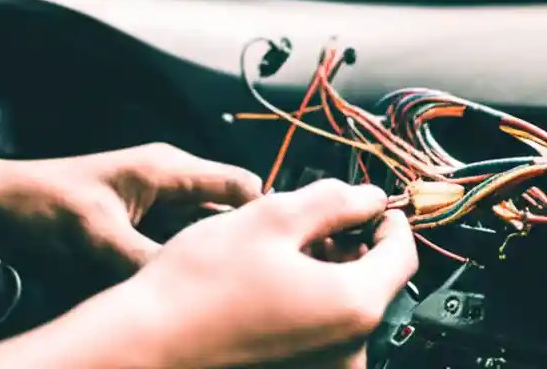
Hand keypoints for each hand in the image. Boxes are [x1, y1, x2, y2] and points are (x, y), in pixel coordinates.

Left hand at [0, 142, 261, 277]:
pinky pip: (175, 239)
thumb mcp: (97, 241)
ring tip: (225, 282)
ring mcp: (152, 199)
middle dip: (239, 239)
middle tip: (256, 274)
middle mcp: (167, 178)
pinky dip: (182, 259)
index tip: (279, 248)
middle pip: (225, 210)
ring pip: (201, 228)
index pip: (240, 185)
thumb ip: (148, 263)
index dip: (265, 214)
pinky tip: (184, 283)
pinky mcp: (136, 220)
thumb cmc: (39, 207)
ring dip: (208, 252)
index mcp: (166, 168)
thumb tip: (191, 288)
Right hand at [100, 179, 417, 367]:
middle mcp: (348, 350)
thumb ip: (333, 200)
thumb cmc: (198, 287)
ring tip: (280, 250)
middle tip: (312, 221)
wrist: (142, 347)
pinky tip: (268, 286)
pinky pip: (318, 334)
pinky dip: (306, 305)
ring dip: (325, 272)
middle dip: (350, 244)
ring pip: (342, 307)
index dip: (389, 219)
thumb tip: (369, 196)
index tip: (372, 203)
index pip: (403, 254)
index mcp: (354, 305)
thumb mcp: (272, 218)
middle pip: (372, 282)